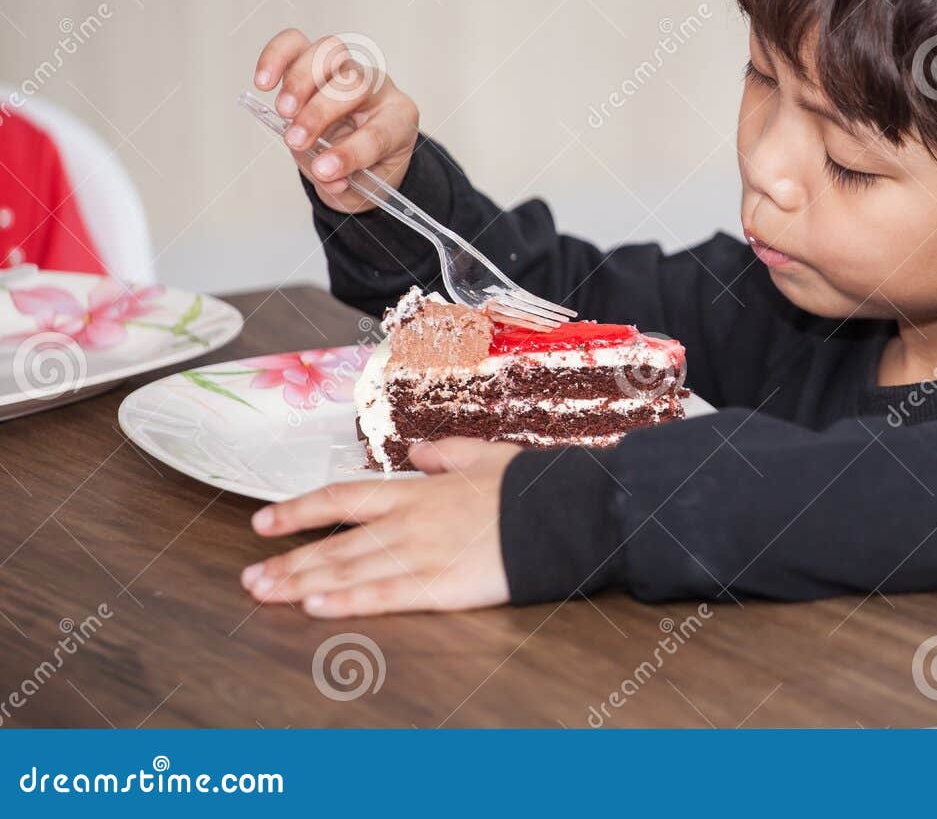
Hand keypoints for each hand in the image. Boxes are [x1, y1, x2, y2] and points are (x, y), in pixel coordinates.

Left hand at [241, 438, 519, 616]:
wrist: (561, 512)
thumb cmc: (526, 486)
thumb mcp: (483, 455)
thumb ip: (444, 454)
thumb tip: (418, 455)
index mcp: (416, 491)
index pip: (342, 497)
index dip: (298, 510)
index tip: (264, 522)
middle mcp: (408, 521)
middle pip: (335, 542)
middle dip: (288, 561)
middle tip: (249, 577)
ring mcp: (421, 555)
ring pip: (348, 570)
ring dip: (301, 583)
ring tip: (264, 594)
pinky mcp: (440, 586)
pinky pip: (383, 596)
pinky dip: (345, 602)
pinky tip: (314, 607)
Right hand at [252, 28, 420, 213]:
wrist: (363, 153)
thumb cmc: (366, 168)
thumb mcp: (363, 187)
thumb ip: (343, 182)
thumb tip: (324, 172)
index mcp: (400, 120)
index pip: (380, 131)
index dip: (351, 152)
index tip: (324, 170)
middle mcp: (378, 88)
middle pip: (353, 84)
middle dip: (320, 113)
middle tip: (296, 140)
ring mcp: (347, 68)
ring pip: (329, 52)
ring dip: (300, 82)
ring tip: (282, 113)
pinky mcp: (316, 61)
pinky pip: (296, 43)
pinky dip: (276, 57)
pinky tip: (263, 82)